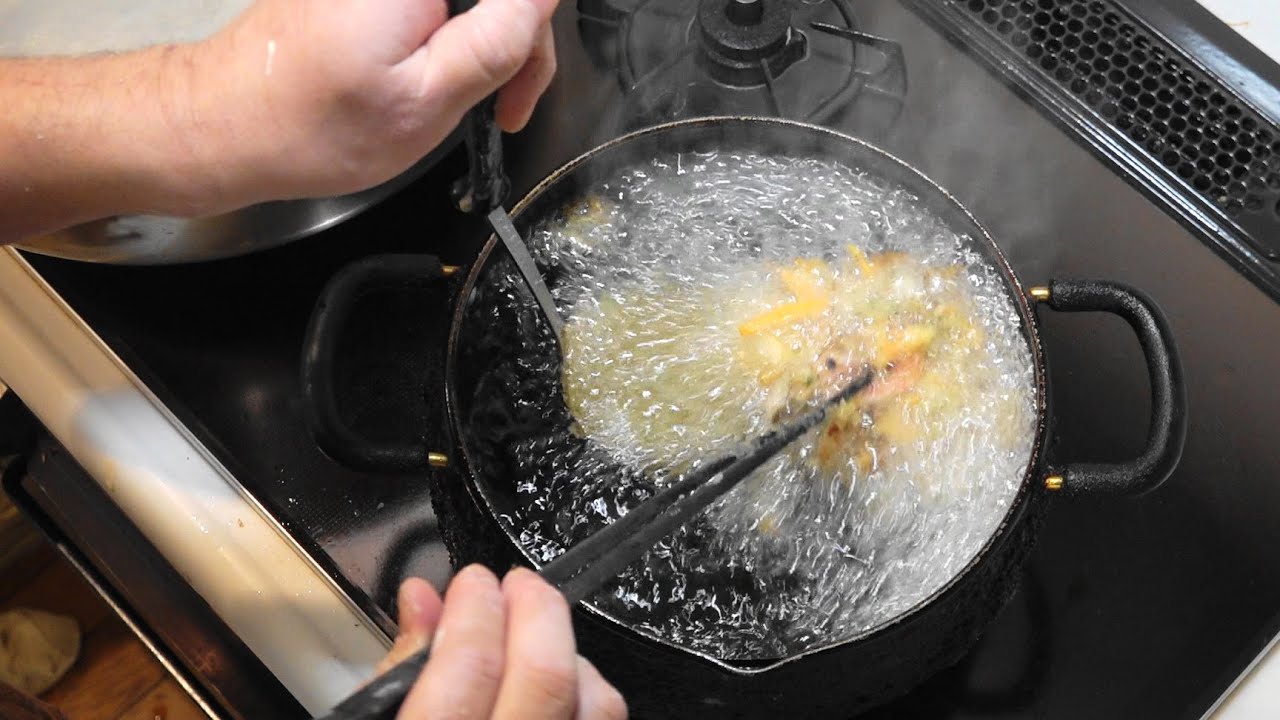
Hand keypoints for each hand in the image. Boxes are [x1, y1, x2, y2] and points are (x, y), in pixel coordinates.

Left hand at [185, 0, 558, 210]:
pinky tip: (445, 77)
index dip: (535, 25)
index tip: (527, 72)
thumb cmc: (314, 127)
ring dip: (493, 39)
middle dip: (520, 35)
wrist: (225, 126)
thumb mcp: (429, 97)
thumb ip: (500, 37)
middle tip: (511, 102)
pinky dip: (456, 35)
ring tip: (486, 102)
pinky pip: (442, 3)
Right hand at [378, 566, 626, 718]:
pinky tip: (558, 681)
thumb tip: (422, 599)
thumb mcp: (375, 715)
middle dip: (535, 612)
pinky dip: (587, 691)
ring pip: (596, 703)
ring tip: (534, 632)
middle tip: (516, 583)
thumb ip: (395, 671)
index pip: (470, 672)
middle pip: (547, 679)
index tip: (471, 582)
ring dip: (567, 652)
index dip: (475, 612)